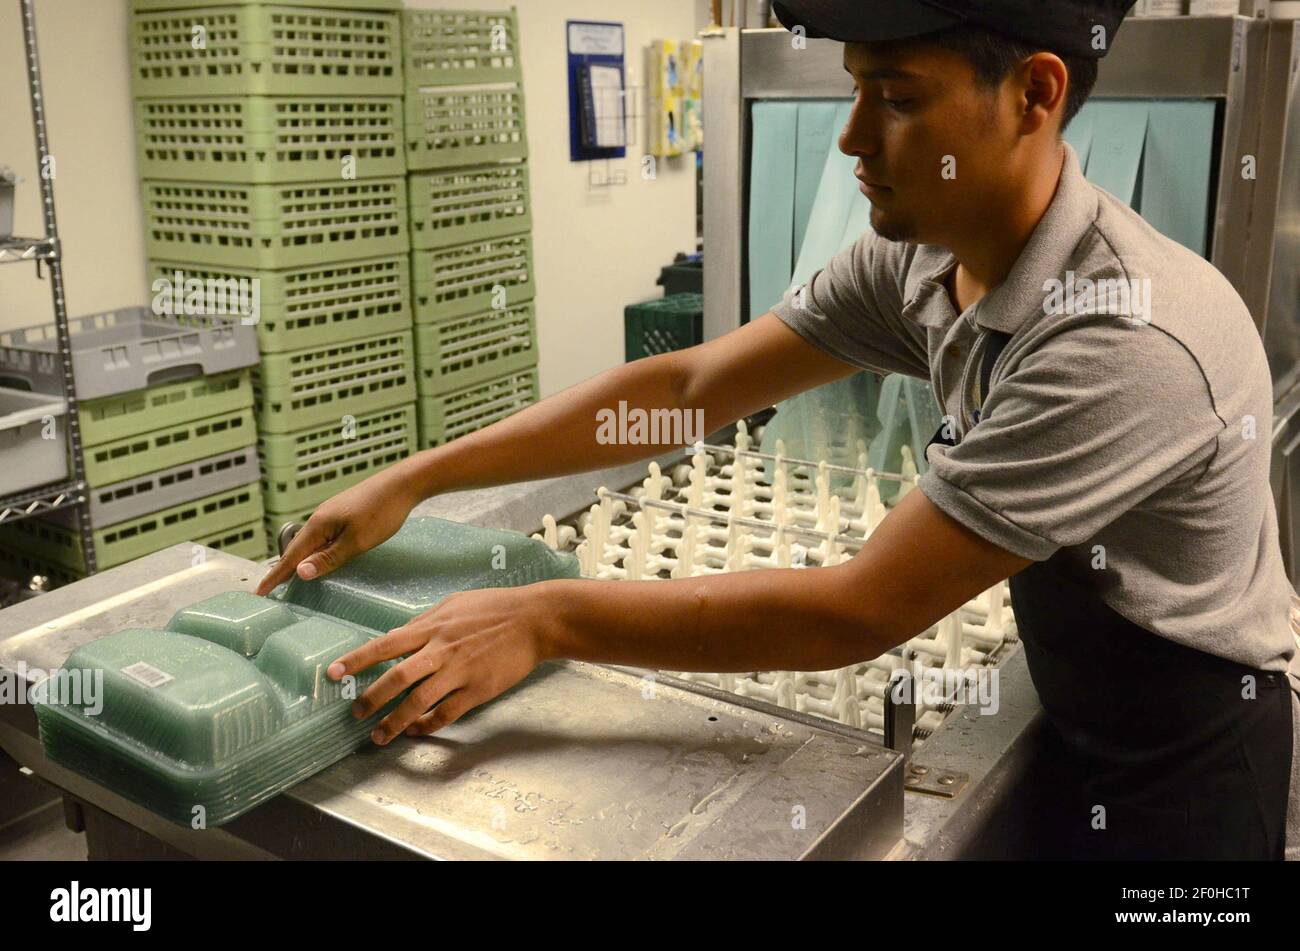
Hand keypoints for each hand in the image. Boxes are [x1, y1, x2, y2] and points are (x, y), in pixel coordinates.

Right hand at [255, 469, 420, 595]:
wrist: (403, 484)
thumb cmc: (382, 512)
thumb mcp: (356, 541)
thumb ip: (329, 558)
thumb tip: (300, 572)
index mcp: (318, 525)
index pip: (290, 557)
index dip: (275, 576)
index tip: (260, 592)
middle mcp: (320, 518)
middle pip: (297, 549)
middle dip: (284, 570)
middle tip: (271, 590)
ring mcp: (331, 514)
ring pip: (311, 543)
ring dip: (301, 561)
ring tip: (292, 580)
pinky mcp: (343, 514)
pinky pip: (323, 537)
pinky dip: (316, 551)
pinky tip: (321, 558)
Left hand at [326, 585, 557, 742]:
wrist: (534, 620)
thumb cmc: (494, 607)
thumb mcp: (454, 604)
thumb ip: (424, 622)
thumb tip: (396, 635)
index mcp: (432, 627)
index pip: (385, 645)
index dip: (357, 660)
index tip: (333, 673)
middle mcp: (441, 650)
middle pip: (397, 677)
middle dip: (371, 698)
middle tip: (354, 713)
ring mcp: (460, 671)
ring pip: (419, 701)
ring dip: (395, 721)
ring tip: (379, 736)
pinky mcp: (478, 689)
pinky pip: (448, 712)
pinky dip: (429, 725)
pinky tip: (417, 731)